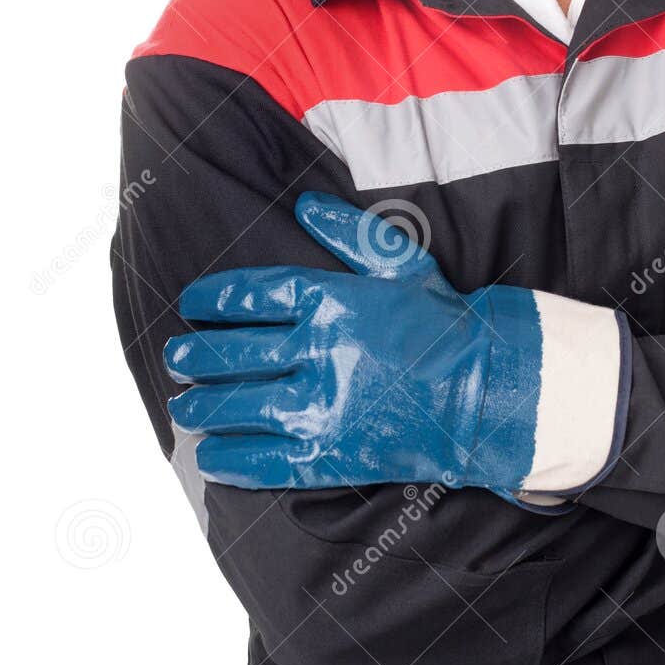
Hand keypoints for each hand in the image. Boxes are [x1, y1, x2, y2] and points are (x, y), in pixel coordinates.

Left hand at [162, 192, 626, 499]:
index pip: (253, 296)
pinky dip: (231, 459)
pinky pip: (265, 460)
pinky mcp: (333, 453)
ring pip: (240, 406)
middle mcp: (321, 351)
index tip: (193, 304)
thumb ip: (349, 234)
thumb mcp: (403, 264)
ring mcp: (324, 405)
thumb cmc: (445, 323)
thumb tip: (302, 204)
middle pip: (235, 353)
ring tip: (184, 406)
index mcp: (334, 301)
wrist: (487, 390)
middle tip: (177, 357)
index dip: (215, 299)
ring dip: (202, 407)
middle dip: (197, 356)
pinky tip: (210, 456)